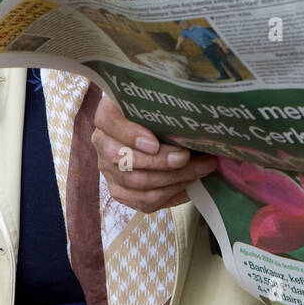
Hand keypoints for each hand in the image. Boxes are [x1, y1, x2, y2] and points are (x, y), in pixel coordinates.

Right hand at [93, 93, 216, 211]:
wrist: (158, 130)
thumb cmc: (162, 112)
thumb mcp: (161, 102)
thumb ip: (169, 106)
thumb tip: (197, 121)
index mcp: (108, 115)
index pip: (108, 122)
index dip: (129, 134)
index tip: (154, 143)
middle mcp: (103, 143)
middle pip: (123, 159)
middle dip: (160, 162)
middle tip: (187, 156)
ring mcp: (109, 170)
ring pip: (136, 183)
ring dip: (172, 179)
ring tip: (200, 169)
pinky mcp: (121, 191)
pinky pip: (143, 201)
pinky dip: (171, 194)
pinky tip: (191, 184)